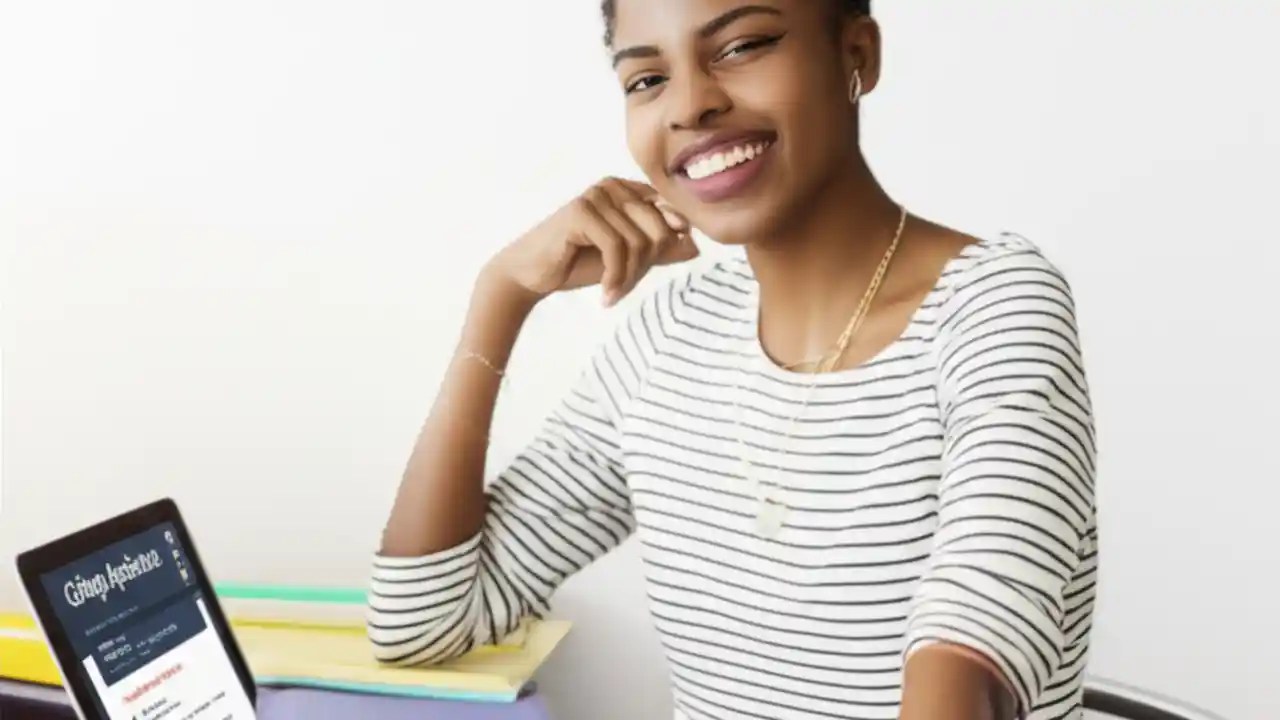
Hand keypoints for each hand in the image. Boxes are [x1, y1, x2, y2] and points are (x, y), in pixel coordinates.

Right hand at [486, 177, 697, 306]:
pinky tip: (605, 294)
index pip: (669, 215)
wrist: (530, 275)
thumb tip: (697, 247)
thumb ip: (659, 251)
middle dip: (646, 265)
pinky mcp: (581, 211)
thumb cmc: (576, 263)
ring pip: (639, 241)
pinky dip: (615, 276)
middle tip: (624, 289)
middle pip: (658, 228)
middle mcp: (613, 186)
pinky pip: (617, 248)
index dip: (666, 246)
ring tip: (612, 293)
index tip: (644, 272)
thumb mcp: (627, 259)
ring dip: (629, 276)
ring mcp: (596, 195)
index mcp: (626, 190)